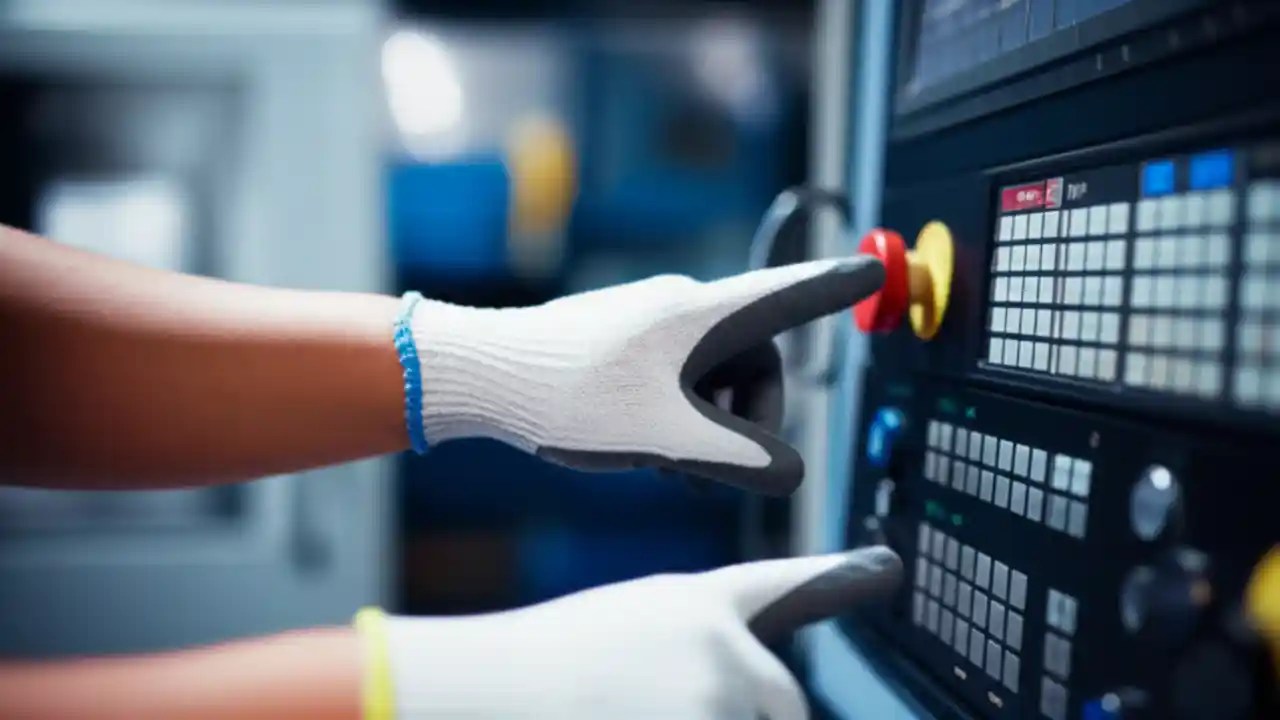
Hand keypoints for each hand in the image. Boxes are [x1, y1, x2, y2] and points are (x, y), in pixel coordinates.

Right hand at [373, 546, 901, 719]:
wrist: (483, 690)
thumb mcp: (629, 631)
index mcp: (695, 604)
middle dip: (756, 718)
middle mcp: (721, 643)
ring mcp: (715, 697)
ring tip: (629, 711)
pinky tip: (630, 717)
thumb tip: (751, 691)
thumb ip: (701, 647)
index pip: (780, 586)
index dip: (838, 575)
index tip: (887, 563)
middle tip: (678, 707)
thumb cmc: (547, 668)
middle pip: (786, 704)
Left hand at [408, 257, 883, 493]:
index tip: (876, 271)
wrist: (482, 373)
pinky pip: (676, 374)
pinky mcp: (623, 340)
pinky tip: (646, 449)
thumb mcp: (663, 437)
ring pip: (711, 374)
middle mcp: (680, 307)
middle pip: (753, 359)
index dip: (836, 290)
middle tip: (715, 467)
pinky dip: (678, 413)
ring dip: (709, 422)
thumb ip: (734, 457)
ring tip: (670, 465)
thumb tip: (792, 473)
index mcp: (700, 316)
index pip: (786, 298)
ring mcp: (649, 322)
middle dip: (747, 417)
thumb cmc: (570, 396)